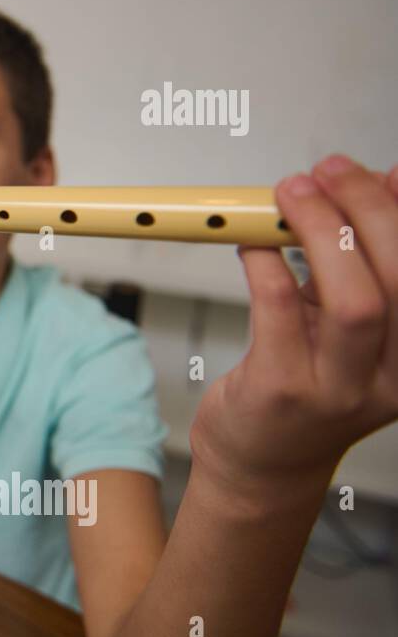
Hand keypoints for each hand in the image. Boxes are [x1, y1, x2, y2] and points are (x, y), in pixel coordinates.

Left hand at [191, 156, 397, 495]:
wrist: (262, 465)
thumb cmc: (303, 382)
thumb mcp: (343, 322)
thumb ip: (360, 263)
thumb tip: (379, 183)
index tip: (388, 171)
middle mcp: (391, 376)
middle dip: (368, 212)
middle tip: (330, 171)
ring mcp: (338, 389)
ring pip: (355, 303)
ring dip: (323, 233)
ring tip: (292, 192)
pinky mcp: (282, 392)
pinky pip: (279, 314)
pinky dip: (267, 264)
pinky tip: (253, 241)